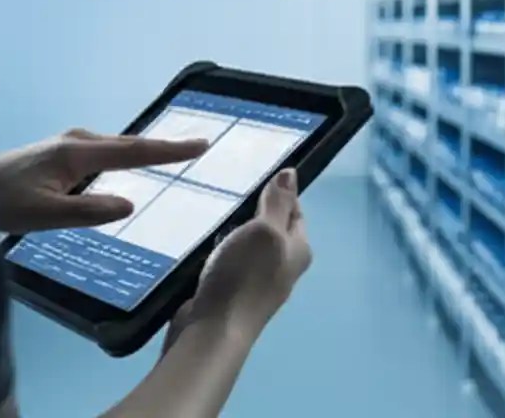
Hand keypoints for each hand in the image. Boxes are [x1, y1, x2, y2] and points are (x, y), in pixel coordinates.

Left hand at [0, 128, 208, 233]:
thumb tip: (130, 205)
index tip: (201, 145)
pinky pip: (104, 154)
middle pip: (129, 144)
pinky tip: (130, 166)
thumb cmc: (1, 203)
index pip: (134, 151)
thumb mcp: (44, 216)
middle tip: (197, 148)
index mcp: (77, 153)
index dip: (169, 150)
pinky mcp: (61, 153)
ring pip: (116, 148)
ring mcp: (68, 144)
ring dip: (144, 151)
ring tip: (173, 155)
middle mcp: (76, 141)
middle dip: (164, 146)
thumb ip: (88, 211)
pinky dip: (124, 157)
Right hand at [163, 168, 311, 350]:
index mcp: (299, 250)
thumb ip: (277, 203)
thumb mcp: (265, 230)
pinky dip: (222, 252)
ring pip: (250, 248)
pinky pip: (231, 264)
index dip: (281, 193)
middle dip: (256, 212)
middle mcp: (284, 267)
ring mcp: (258, 284)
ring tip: (214, 214)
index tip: (257, 177)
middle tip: (231, 193)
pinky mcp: (233, 295)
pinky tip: (205, 245)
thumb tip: (291, 173)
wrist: (214, 330)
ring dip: (235, 233)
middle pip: (273, 230)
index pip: (295, 212)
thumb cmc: (245, 275)